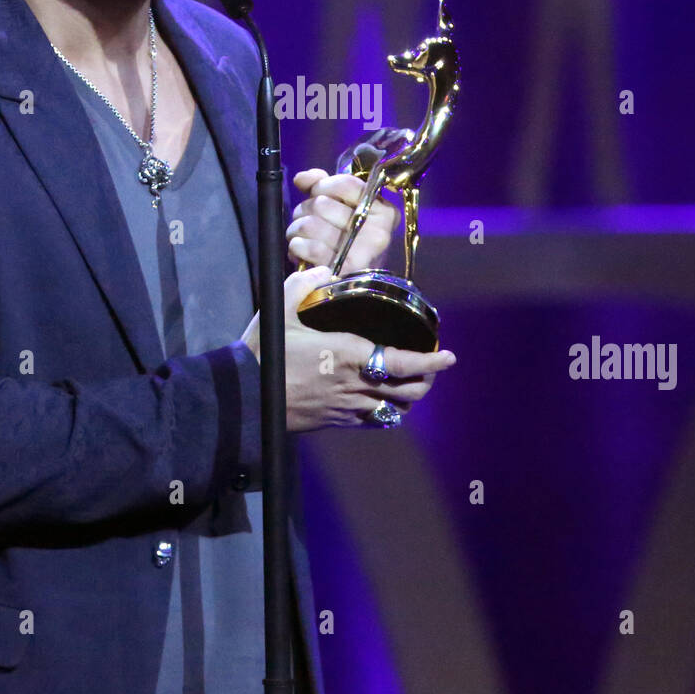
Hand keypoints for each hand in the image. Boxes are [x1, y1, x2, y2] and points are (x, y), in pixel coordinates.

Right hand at [241, 267, 456, 432]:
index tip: (449, 356)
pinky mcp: (336, 421)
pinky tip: (380, 398)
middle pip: (410, 392)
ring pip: (395, 409)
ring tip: (409, 380)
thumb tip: (325, 272)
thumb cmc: (264, 354)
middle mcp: (356, 386)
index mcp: (349, 356)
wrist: (245, 399)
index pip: (404, 363)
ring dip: (408, 396)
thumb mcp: (281, 310)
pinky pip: (373, 420)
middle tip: (431, 364)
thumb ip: (306, 285)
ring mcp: (348, 408)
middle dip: (427, 379)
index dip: (432, 362)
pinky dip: (386, 410)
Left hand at [287, 168, 399, 274]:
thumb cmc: (348, 241)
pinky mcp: (342, 272)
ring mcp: (361, 254)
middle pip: (322, 203)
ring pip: (310, 224)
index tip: (316, 193)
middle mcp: (378, 232)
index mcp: (384, 212)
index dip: (322, 185)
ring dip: (297, 229)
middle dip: (305, 210)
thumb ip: (325, 185)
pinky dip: (296, 246)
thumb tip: (301, 178)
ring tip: (302, 236)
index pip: (346, 184)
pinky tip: (302, 250)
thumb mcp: (345, 208)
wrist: (356, 286)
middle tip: (308, 220)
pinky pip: (308, 247)